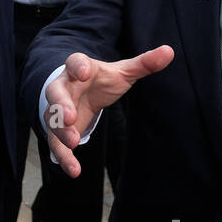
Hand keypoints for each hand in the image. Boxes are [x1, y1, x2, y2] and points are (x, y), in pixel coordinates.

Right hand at [43, 46, 173, 176]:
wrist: (78, 93)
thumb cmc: (99, 80)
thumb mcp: (121, 72)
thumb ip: (143, 64)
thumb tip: (169, 51)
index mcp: (79, 69)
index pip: (74, 63)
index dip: (77, 67)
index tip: (82, 72)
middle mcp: (63, 88)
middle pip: (56, 93)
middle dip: (61, 105)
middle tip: (69, 117)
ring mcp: (57, 110)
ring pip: (53, 120)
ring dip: (61, 132)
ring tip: (73, 143)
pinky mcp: (58, 130)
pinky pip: (56, 144)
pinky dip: (63, 157)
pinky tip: (74, 171)